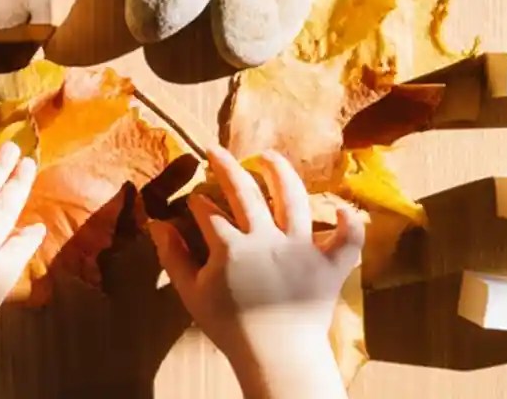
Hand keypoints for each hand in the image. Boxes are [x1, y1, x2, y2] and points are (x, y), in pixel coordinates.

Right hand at [149, 147, 363, 398]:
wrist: (275, 357)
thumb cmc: (230, 327)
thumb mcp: (192, 293)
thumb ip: (174, 256)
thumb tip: (157, 224)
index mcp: (231, 247)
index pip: (209, 214)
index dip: (199, 204)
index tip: (194, 199)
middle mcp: (266, 239)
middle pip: (244, 192)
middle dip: (227, 167)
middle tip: (216, 150)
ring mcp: (301, 249)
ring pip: (293, 199)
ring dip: (280, 172)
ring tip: (269, 155)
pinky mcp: (329, 265)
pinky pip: (347, 240)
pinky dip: (350, 222)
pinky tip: (343, 206)